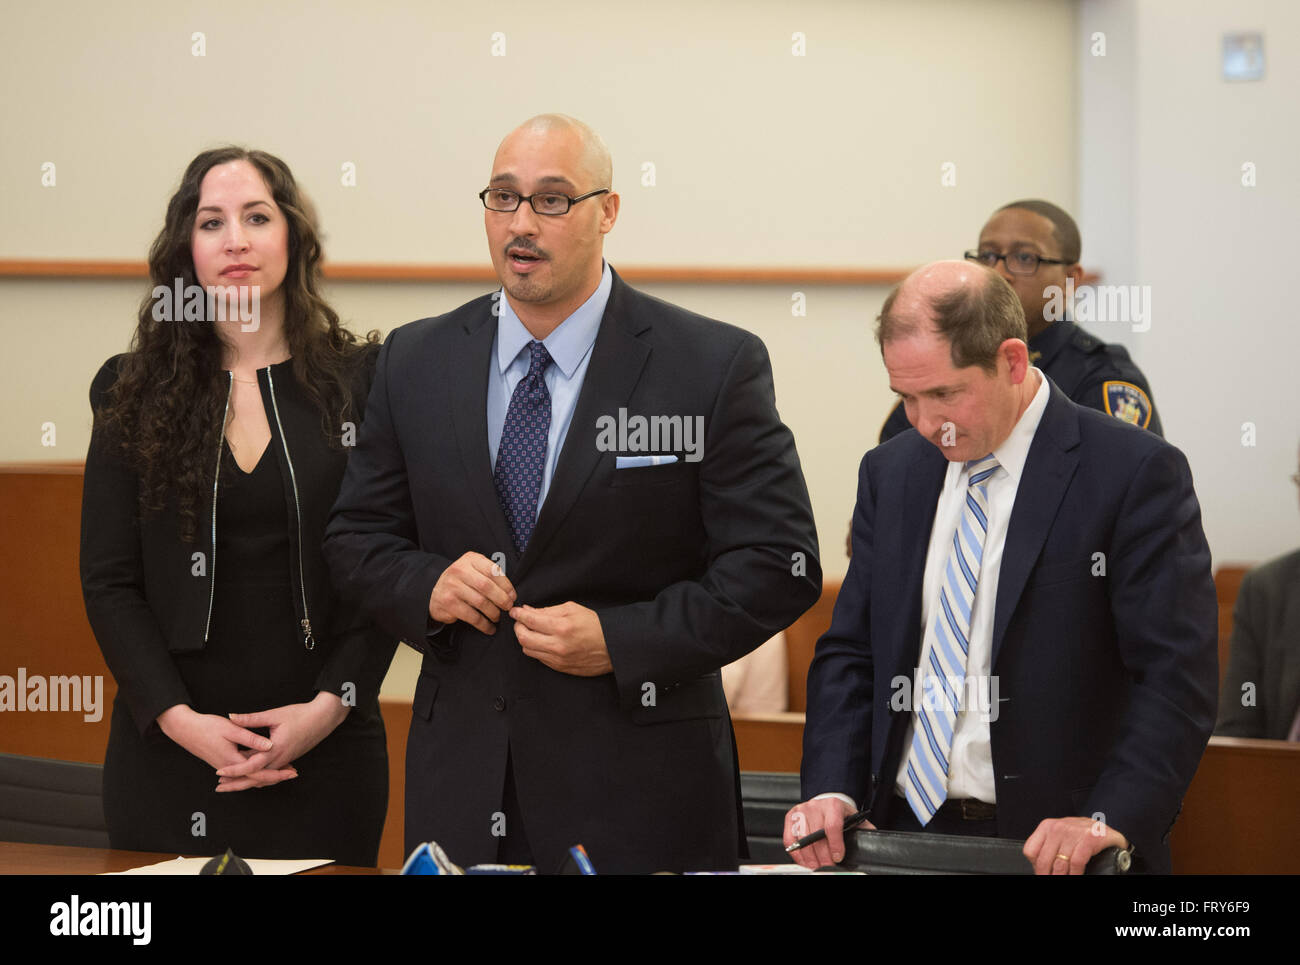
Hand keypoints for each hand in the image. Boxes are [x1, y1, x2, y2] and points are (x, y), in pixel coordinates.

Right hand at [156, 704, 280, 781]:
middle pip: (256, 779)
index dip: (277, 773)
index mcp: (234, 760)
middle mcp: (230, 768)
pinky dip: (255, 772)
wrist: (185, 729)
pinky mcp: (224, 762)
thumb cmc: (207, 726)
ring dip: (266, 775)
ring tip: (284, 771)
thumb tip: (269, 745)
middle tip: (293, 773)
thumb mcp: (231, 729)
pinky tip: (264, 767)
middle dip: (276, 777)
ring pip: (250, 776)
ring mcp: (226, 766)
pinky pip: (243, 772)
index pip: (259, 773)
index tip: (292, 771)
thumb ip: (251, 738)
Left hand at [216, 692, 350, 790]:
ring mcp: (285, 761)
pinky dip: (258, 776)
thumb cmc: (300, 714)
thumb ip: (251, 718)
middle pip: (255, 778)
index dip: (234, 770)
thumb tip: (231, 716)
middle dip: (236, 784)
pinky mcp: (288, 759)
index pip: (251, 766)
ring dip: (247, 781)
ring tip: (229, 783)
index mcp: (275, 749)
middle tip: (219, 787)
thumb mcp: (274, 715)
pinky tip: (249, 774)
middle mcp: (280, 759)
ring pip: (263, 777)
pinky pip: (270, 773)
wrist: (323, 718)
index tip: (219, 772)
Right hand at [429, 551, 516, 633]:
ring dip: (494, 613)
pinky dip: (484, 624)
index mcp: (470, 559)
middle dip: (502, 599)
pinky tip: (489, 627)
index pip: (492, 570)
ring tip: (498, 617)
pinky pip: (472, 616)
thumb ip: (489, 575)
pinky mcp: (448, 604)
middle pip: (487, 586)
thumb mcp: (474, 570)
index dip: (506, 585)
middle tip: (508, 607)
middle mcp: (459, 570)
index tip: (513, 596)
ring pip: (480, 602)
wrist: (435, 593)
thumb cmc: (462, 582)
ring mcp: (452, 587)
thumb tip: (511, 593)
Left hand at [509, 602, 612, 676]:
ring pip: (528, 650)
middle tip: (520, 621)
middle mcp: (557, 645)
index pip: (530, 620)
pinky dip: (535, 648)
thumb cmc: (596, 626)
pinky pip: (538, 658)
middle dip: (517, 627)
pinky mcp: (559, 668)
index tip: (515, 611)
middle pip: (523, 638)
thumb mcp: (573, 609)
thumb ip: (548, 610)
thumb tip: (529, 611)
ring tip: (531, 631)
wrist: (613, 647)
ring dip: (525, 639)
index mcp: (562, 627)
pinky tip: (541, 641)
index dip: (518, 614)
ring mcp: (557, 659)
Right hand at [784, 797, 869, 869]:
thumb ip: (864, 830)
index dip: (835, 845)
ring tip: (817, 867)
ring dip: (809, 857)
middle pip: (815, 836)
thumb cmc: (841, 814)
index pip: (832, 826)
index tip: (838, 858)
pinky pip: (789, 839)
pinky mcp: (791, 817)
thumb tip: (875, 842)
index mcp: (833, 805)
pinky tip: (805, 860)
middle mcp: (815, 806)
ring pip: (802, 839)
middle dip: (823, 857)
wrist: (826, 802)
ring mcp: (801, 810)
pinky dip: (797, 853)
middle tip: (828, 867)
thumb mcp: (854, 818)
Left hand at [1024, 815, 1128, 874]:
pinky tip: (1077, 876)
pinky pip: (1076, 862)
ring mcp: (1074, 832)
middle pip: (1044, 860)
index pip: (1031, 851)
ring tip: (1064, 879)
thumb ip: (1048, 848)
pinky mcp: (1089, 838)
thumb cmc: (1081, 837)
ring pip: (1060, 864)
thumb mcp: (1060, 838)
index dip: (1035, 867)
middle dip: (1047, 875)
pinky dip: (1075, 874)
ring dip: (1061, 876)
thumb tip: (1037, 868)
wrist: (1107, 832)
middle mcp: (1058, 827)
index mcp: (1047, 826)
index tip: (1042, 874)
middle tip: (1052, 880)